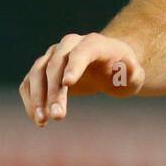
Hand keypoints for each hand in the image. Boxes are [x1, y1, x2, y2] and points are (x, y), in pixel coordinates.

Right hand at [19, 33, 144, 126]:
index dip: (74, 66)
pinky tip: (37, 118)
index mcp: (94, 43)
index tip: (67, 84)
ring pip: (37, 72)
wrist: (109, 65)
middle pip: (55, 64)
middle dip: (54, 91)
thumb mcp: (135, 74)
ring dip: (38, 97)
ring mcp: (53, 55)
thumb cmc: (124, 71)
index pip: (81, 52)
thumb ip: (134, 72)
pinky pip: (30, 82)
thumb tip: (130, 69)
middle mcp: (69, 45)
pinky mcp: (43, 69)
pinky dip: (30, 99)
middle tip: (58, 116)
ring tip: (42, 121)